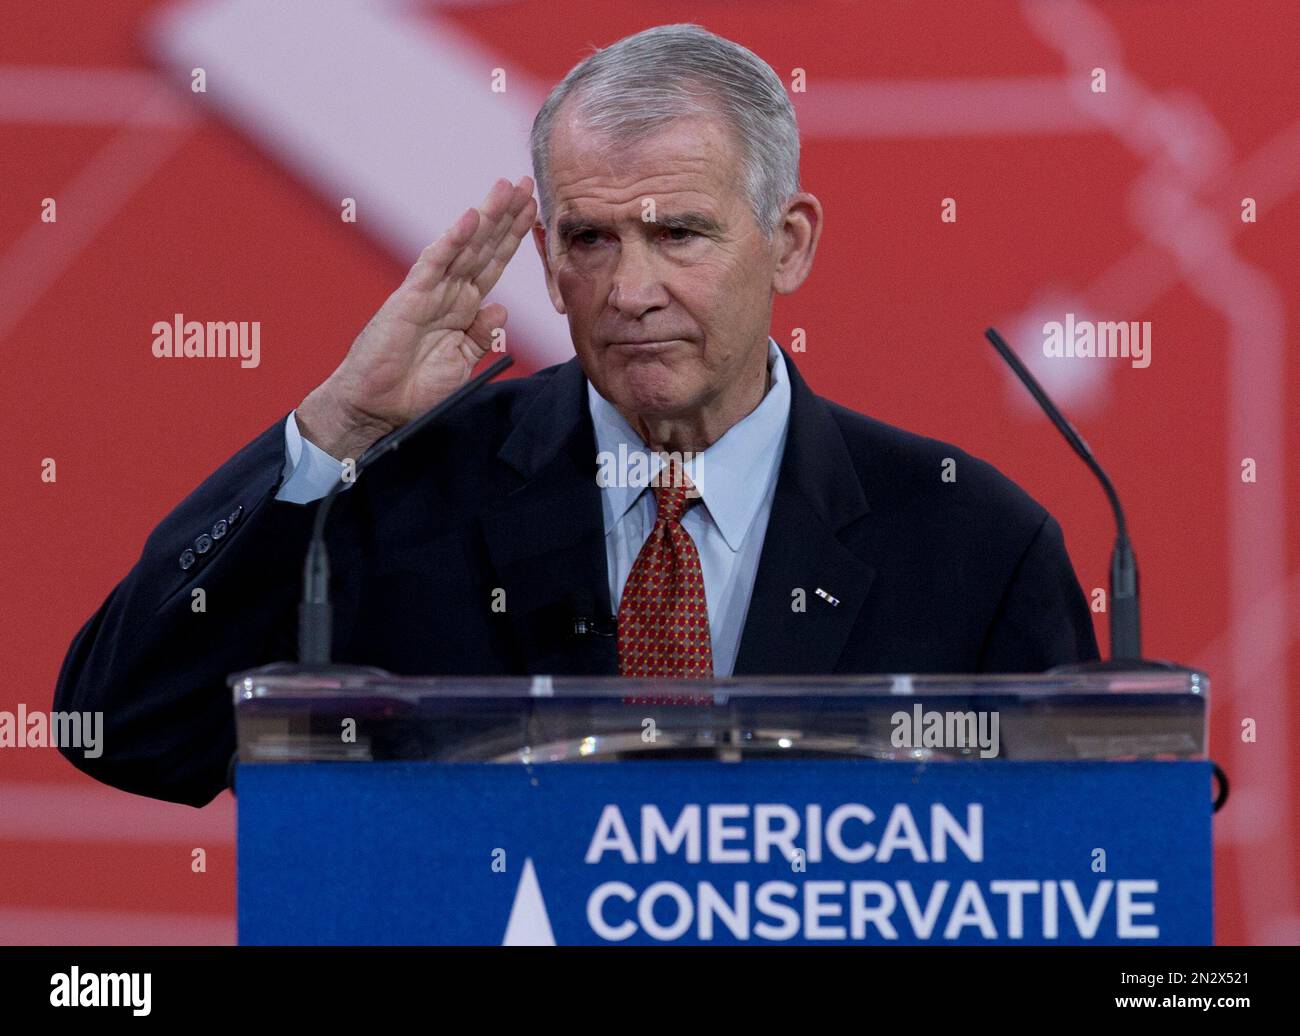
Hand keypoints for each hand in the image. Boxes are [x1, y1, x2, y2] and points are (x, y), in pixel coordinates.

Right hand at [296, 176, 537, 459]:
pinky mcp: (410, 298)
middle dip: (506, 216)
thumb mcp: (461, 363)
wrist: (377, 407)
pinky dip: (453, 240)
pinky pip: (435, 264)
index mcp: (464, 307)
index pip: (494, 263)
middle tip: (526, 184)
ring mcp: (429, 292)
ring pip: (464, 247)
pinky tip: (470, 218)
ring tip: (505, 188)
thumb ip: (481, 336)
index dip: (513, 237)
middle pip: (484, 247)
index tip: (534, 210)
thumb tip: (502, 310)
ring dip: (486, 217)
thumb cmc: (415, 388)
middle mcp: (449, 293)